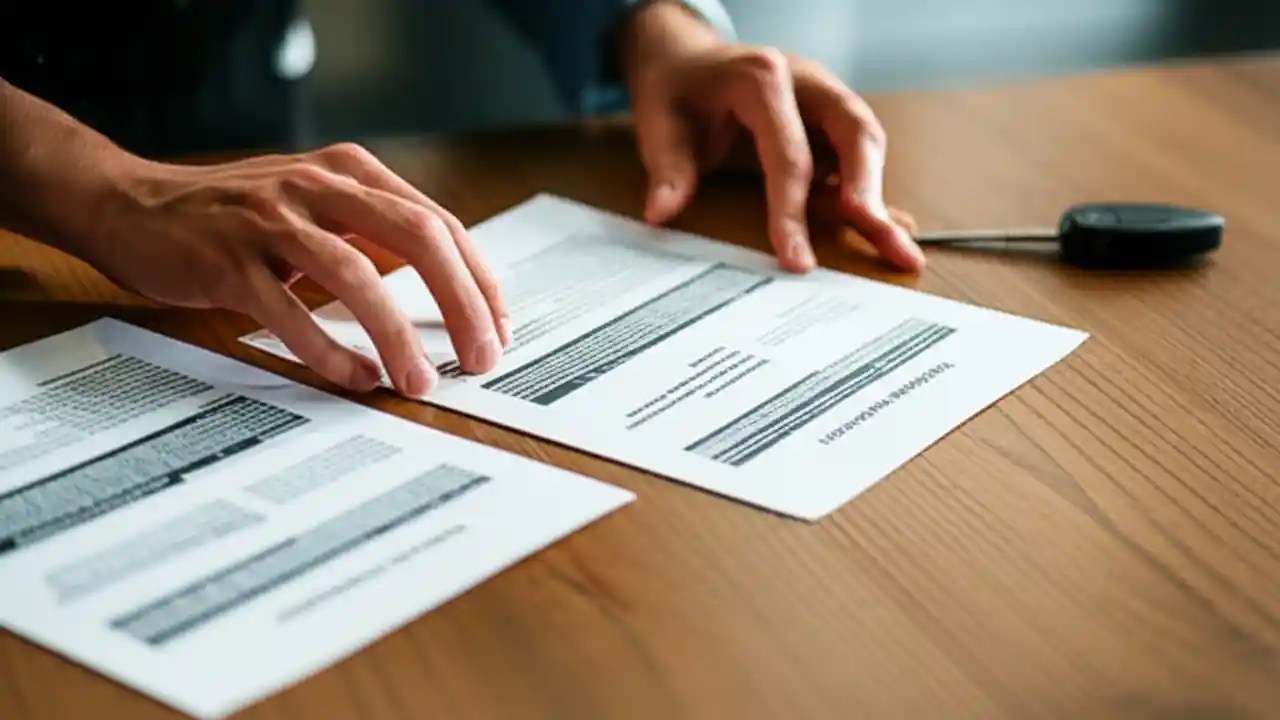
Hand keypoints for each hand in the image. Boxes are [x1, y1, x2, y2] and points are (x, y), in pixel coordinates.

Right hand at [83, 144, 508, 395]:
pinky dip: (329, 349)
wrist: (131, 205)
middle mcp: (317, 185)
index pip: (438, 223)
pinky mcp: (227, 261)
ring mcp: (270, 221)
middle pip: (415, 238)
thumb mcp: (318, 206)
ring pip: (354, 275)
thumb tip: (456, 295)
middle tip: (480, 357)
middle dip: (460, 303)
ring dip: (397, 334)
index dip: (478, 280)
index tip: (499, 328)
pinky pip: (289, 311)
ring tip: (420, 381)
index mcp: (351, 171)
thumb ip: (378, 235)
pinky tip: (357, 377)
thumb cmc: (238, 216)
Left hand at [621, 1, 924, 272]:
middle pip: (854, 132)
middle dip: (869, 190)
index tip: (795, 259)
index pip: (788, 152)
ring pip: (867, 143)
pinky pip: (857, 156)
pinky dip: (870, 192)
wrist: (684, 60)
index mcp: (762, 77)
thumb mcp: (658, 123)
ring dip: (880, 196)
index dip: (792, 210)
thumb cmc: (676, 90)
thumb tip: (661, 214)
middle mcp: (806, 82)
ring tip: (899, 249)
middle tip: (880, 237)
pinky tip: (888, 230)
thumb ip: (666, 169)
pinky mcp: (828, 120)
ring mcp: (823, 98)